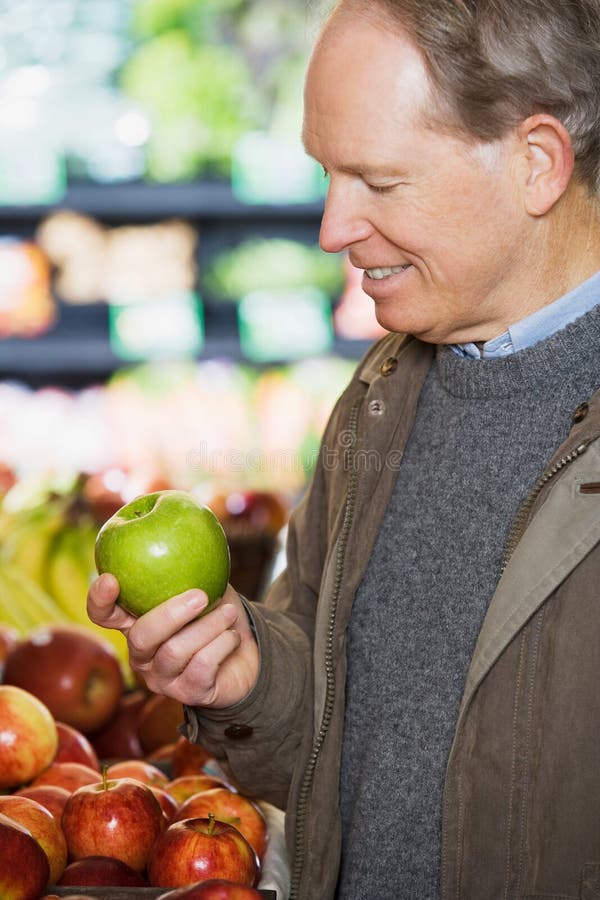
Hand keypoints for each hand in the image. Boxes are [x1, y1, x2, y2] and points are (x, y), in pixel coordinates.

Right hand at [87, 574, 259, 708]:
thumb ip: (189, 565)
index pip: (103, 615)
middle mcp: (142, 653)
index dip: (99, 599)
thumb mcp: (205, 582)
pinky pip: (202, 667)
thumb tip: (184, 532)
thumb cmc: (219, 611)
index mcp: (136, 623)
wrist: (249, 653)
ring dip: (209, 626)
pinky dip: (222, 645)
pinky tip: (232, 636)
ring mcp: (163, 677)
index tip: (111, 578)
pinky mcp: (188, 694)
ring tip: (230, 612)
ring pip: (175, 651)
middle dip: (170, 614)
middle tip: (201, 595)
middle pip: (141, 636)